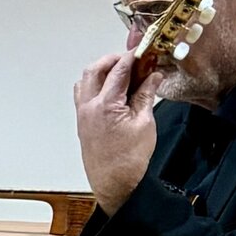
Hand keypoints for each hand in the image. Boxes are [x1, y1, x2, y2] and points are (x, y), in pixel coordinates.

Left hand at [74, 52, 159, 214]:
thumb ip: (146, 95)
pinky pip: (83, 93)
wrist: (115, 183)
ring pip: (85, 80)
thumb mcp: (144, 123)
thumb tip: (152, 77)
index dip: (131, 57)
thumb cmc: (129, 160)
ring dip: (101, 70)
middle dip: (113, 59)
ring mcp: (83, 113)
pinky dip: (94, 84)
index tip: (143, 52)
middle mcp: (89, 106)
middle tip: (132, 58)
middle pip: (95, 70)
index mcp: (106, 105)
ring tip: (121, 71)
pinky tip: (109, 88)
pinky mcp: (82, 121)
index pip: (118, 70)